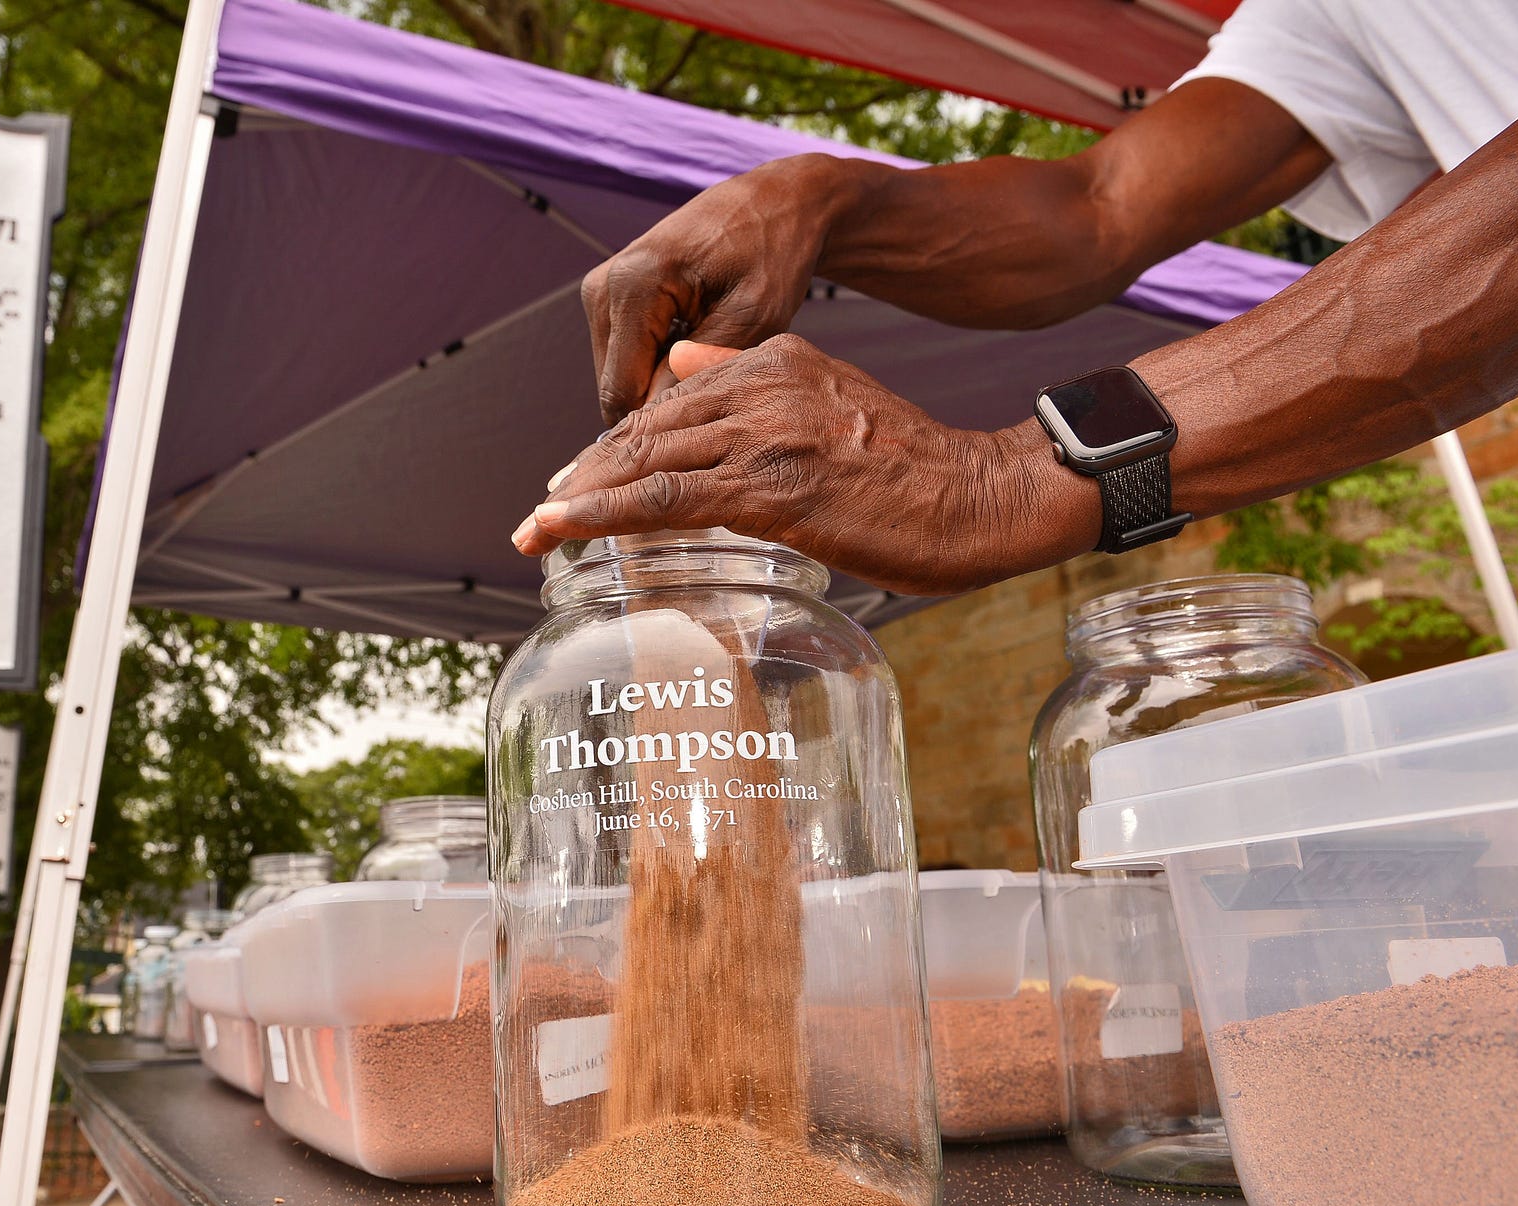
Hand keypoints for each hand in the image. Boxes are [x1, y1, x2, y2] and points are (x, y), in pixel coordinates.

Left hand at [513, 337, 1096, 596]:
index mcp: (774, 361)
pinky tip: (567, 529)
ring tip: (534, 533)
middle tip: (538, 517)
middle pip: (646, 430)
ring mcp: (766, 434)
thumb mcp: (831, 397)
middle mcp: (762, 386)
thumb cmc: (914, 468)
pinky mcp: (773, 486)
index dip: (615, 449)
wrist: (983, 495)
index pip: (670, 405)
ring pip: (646, 462)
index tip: (575, 484)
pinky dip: (606, 514)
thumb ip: (755, 379)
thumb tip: (684, 361)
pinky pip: (667, 499)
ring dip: (580, 501)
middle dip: (585, 477)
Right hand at [582, 154, 847, 423]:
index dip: (659, 424)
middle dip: (663, 404)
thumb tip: (656, 419)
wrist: (776, 202)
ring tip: (713, 366)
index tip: (704, 437)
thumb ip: (699, 368)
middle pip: (614, 389)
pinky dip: (660, 367)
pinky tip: (699, 350)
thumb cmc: (773, 250)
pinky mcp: (611, 298)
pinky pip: (627, 358)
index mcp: (632, 286)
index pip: (619, 392)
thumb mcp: (752, 316)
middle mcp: (603, 288)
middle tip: (720, 397)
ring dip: (663, 385)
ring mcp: (601, 292)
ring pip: (619, 379)